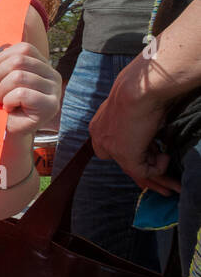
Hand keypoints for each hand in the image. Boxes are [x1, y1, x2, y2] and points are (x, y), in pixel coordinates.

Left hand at [0, 43, 60, 139]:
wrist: (13, 130)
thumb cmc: (8, 103)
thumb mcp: (5, 80)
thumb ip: (6, 66)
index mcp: (43, 66)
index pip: (24, 49)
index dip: (3, 57)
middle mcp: (53, 75)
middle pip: (19, 61)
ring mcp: (54, 90)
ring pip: (18, 77)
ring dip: (1, 90)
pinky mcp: (50, 105)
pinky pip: (21, 93)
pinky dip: (8, 100)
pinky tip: (9, 108)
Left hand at [90, 62, 180, 195]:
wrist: (140, 89)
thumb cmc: (142, 90)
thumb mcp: (136, 109)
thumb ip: (137, 126)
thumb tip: (151, 136)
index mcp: (101, 126)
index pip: (114, 150)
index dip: (136, 157)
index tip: (154, 159)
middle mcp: (101, 138)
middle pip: (125, 164)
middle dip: (148, 176)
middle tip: (164, 187)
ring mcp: (111, 148)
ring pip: (136, 171)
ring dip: (158, 180)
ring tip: (175, 187)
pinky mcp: (124, 155)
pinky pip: (143, 172)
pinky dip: (158, 169)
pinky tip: (166, 156)